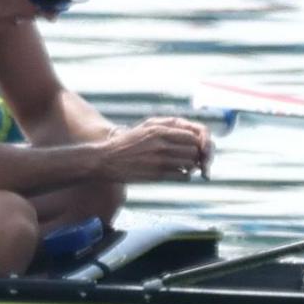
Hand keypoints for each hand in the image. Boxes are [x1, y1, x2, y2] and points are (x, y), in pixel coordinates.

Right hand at [93, 115, 214, 182]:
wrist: (106, 160)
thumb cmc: (129, 143)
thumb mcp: (146, 127)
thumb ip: (167, 127)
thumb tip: (191, 133)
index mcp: (159, 130)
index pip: (192, 136)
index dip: (196, 143)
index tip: (193, 147)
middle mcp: (161, 144)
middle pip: (194, 150)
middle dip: (196, 155)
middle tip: (191, 158)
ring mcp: (160, 160)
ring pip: (191, 164)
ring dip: (191, 167)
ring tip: (184, 166)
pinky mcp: (157, 175)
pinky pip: (183, 176)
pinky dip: (184, 176)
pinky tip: (178, 174)